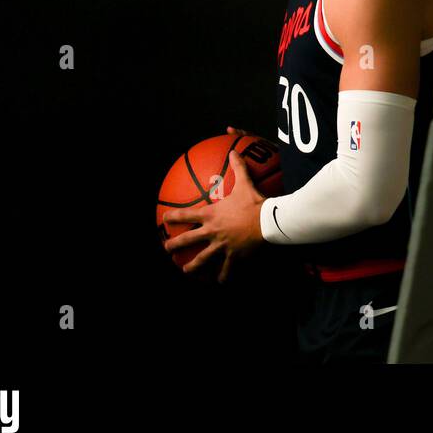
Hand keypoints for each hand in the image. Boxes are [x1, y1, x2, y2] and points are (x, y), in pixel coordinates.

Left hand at [163, 140, 265, 282]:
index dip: (173, 217)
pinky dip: (222, 276)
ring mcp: (221, 246)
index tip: (164, 219)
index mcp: (211, 215)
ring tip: (185, 271)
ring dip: (192, 266)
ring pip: (202, 259)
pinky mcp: (233, 255)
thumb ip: (238, 167)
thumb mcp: (245, 183)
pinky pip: (225, 269)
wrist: (268, 220)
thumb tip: (234, 150)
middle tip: (166, 248)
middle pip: (187, 240)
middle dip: (173, 245)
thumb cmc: (254, 201)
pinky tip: (219, 282)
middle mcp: (212, 232)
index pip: (186, 215)